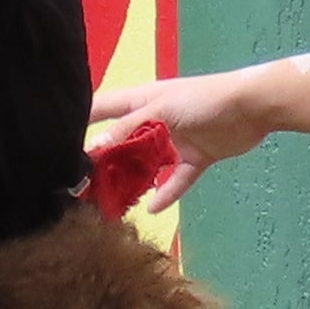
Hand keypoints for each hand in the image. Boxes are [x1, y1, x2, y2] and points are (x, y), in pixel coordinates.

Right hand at [87, 73, 278, 211]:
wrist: (252, 107)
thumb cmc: (202, 99)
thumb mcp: (160, 110)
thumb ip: (128, 129)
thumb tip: (94, 149)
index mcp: (141, 101)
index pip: (102, 109)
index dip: (81, 120)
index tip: (57, 140)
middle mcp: (154, 121)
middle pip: (122, 143)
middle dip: (105, 162)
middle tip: (83, 185)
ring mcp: (175, 141)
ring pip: (146, 164)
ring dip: (132, 180)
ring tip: (112, 202)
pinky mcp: (195, 157)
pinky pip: (176, 179)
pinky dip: (166, 193)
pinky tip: (152, 208)